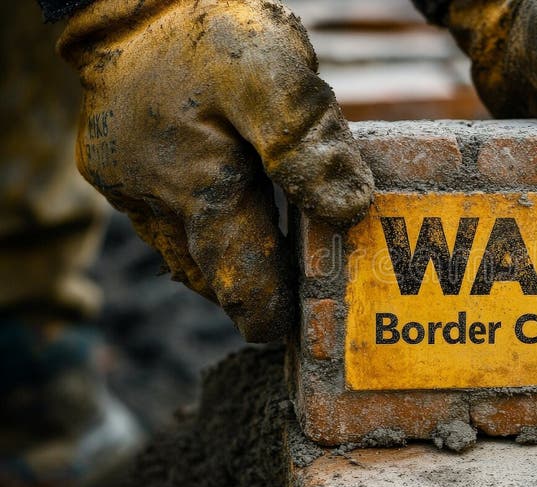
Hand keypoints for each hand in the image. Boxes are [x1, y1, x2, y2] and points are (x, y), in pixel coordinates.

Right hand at [57, 0, 373, 341]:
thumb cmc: (213, 35)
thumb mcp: (278, 80)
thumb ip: (309, 149)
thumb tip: (351, 213)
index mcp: (198, 191)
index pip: (241, 282)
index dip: (270, 313)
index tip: (295, 331)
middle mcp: (155, 203)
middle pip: (212, 274)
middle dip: (252, 287)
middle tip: (297, 295)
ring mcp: (130, 189)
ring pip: (186, 253)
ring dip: (226, 257)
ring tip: (271, 256)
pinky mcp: (117, 170)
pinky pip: (164, 221)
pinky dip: (200, 226)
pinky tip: (232, 209)